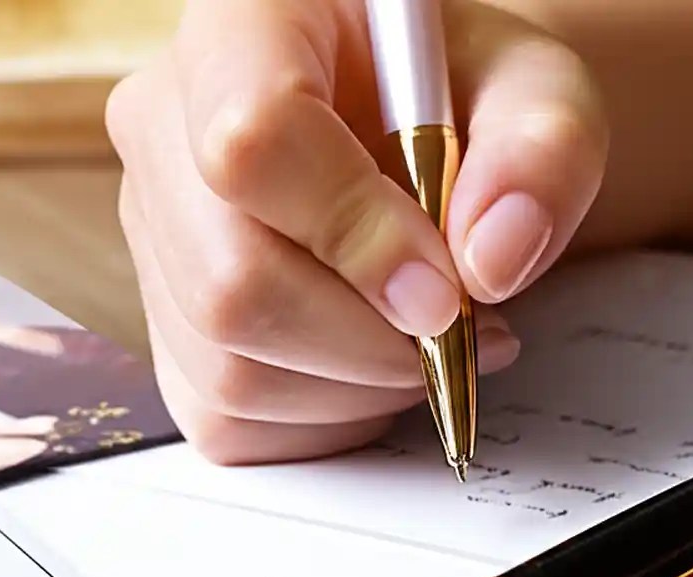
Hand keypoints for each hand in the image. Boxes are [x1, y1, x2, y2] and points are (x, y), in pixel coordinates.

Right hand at [106, 0, 607, 463]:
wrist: (412, 129)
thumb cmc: (461, 98)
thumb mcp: (537, 92)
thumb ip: (543, 151)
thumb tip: (489, 259)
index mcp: (242, 24)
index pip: (253, 141)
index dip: (354, 233)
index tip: (444, 285)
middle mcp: (165, 121)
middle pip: (231, 283)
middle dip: (369, 342)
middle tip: (457, 328)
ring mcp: (150, 226)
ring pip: (229, 366)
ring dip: (356, 387)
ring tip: (425, 340)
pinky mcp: (161, 314)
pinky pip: (222, 415)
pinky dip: (318, 420)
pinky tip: (368, 369)